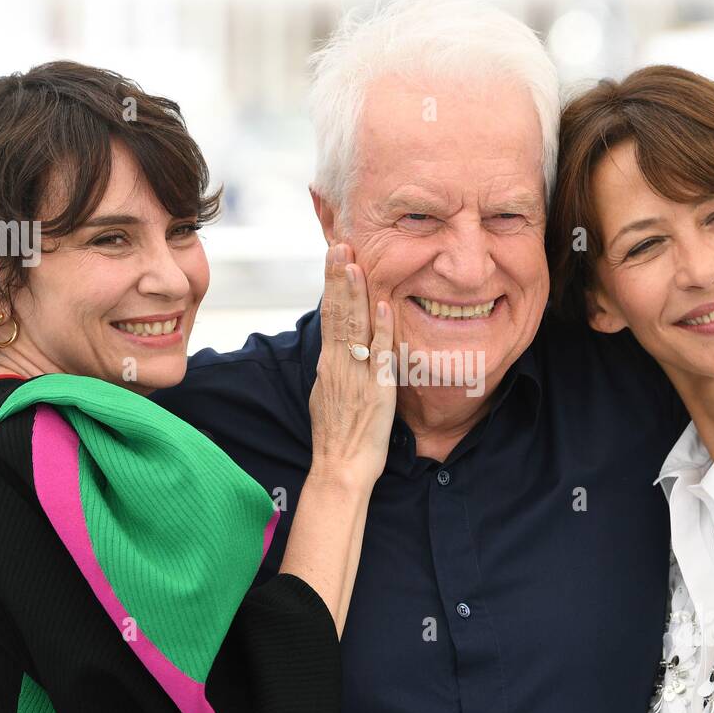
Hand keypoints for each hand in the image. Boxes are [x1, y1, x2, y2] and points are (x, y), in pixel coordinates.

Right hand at [309, 243, 396, 488]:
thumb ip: (335, 369)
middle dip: (338, 277)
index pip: (329, 316)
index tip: (334, 256)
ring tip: (355, 262)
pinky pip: (380, 355)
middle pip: (337, 314)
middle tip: (340, 243)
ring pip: (354, 328)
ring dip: (356, 294)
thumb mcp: (327, 396)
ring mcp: (356, 376)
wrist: (339, 469)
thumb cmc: (337, 437)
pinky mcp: (376, 390)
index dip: (331, 284)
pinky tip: (385, 305)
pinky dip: (384, 329)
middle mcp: (339, 366)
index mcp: (328, 365)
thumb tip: (337, 348)